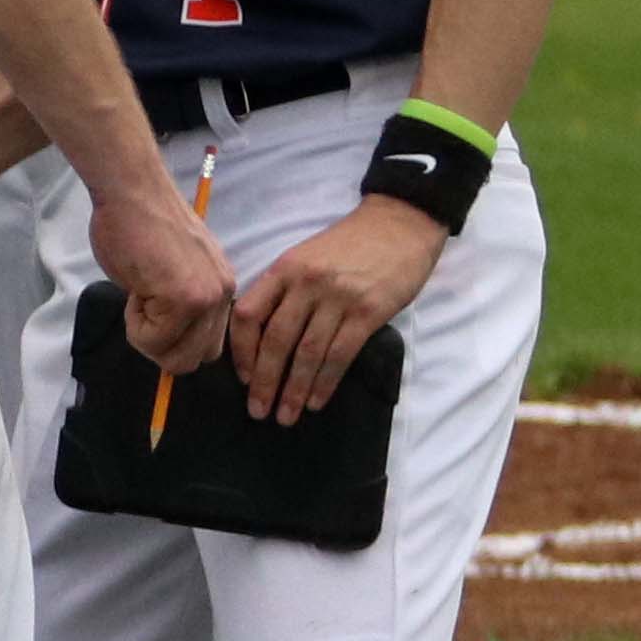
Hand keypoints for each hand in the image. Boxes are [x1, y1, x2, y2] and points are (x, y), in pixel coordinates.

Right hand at [92, 168, 236, 376]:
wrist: (132, 194)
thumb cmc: (140, 224)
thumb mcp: (175, 270)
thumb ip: (181, 302)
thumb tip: (168, 333)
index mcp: (222, 288)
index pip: (207, 346)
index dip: (173, 340)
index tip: (153, 309)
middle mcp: (222, 296)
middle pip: (194, 359)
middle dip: (160, 347)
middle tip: (142, 309)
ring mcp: (205, 299)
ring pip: (174, 356)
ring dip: (147, 337)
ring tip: (138, 297)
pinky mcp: (182, 299)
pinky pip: (152, 339)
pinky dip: (134, 325)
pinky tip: (134, 290)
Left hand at [230, 198, 438, 422]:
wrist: (399, 224)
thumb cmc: (347, 246)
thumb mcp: (304, 257)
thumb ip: (282, 291)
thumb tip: (260, 339)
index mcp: (283, 269)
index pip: (248, 315)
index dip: (241, 351)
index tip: (242, 378)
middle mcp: (306, 284)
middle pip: (275, 340)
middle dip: (264, 381)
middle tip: (258, 411)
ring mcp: (338, 298)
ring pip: (307, 353)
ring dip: (294, 389)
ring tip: (285, 416)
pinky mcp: (369, 312)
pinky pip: (340, 354)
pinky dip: (326, 382)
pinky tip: (317, 401)